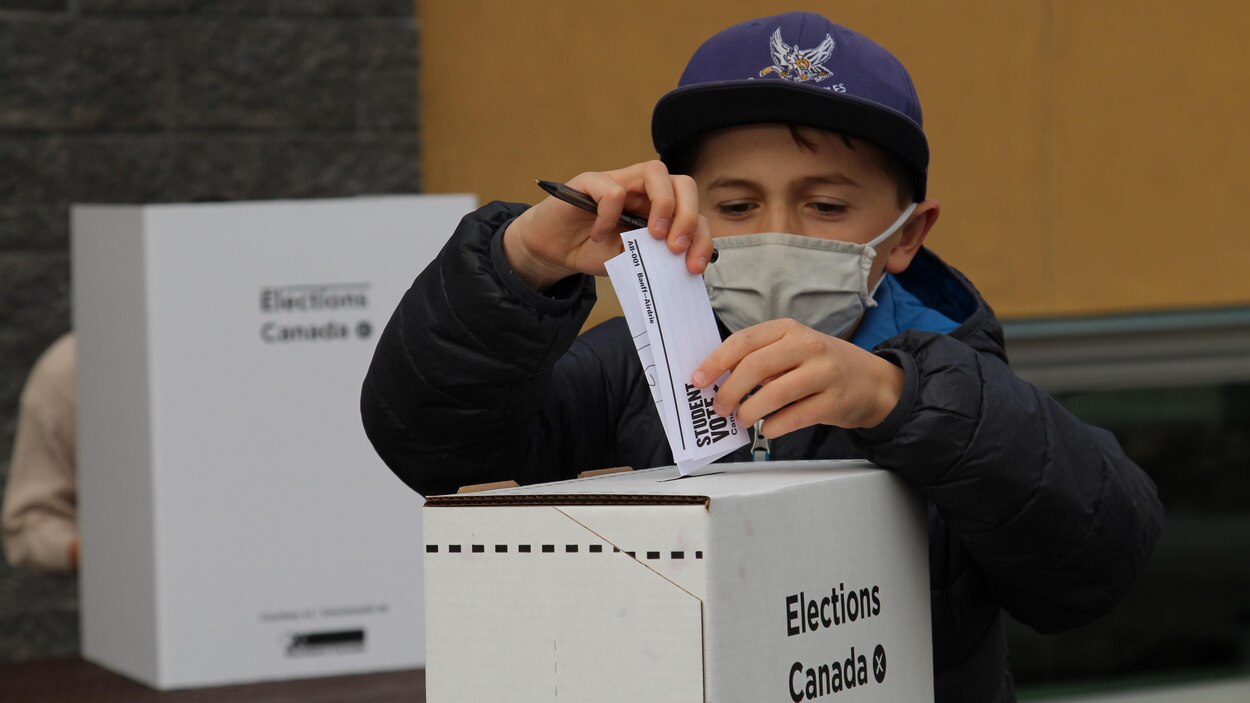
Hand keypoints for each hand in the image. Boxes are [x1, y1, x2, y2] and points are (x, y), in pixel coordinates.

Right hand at [503, 161, 712, 289]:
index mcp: (659, 210)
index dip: (701, 238)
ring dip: (663, 205)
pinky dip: (609, 216)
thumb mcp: (632, 262)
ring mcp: (619, 181)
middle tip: (675, 247)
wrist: (554, 250)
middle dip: (688, 216)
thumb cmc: (595, 252)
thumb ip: (656, 258)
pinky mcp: (590, 181)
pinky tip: (598, 235)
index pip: (693, 213)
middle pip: (683, 184)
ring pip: (655, 171)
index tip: (694, 267)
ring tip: (652, 236)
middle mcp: (643, 190)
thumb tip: (684, 265)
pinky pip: (613, 190)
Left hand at [690, 319, 903, 436]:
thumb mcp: (793, 351)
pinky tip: (767, 429)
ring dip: (749, 411)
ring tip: (740, 420)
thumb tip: (716, 380)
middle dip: (729, 390)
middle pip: (756, 367)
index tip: (696, 379)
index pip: (744, 341)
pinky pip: (795, 416)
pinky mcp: (834, 401)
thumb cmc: (821, 366)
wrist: (873, 382)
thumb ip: (759, 360)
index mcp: (789, 330)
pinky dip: (774, 426)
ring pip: (774, 393)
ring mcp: (824, 373)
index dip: (716, 361)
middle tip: (718, 408)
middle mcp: (807, 346)